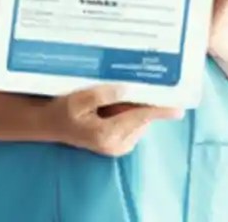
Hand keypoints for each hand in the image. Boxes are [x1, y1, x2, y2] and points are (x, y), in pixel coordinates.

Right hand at [43, 84, 182, 155]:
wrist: (49, 125)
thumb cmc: (61, 112)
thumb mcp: (77, 99)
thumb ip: (102, 94)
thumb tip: (127, 88)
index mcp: (108, 134)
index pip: (140, 118)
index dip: (159, 110)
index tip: (178, 107)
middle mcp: (118, 144)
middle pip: (142, 118)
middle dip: (143, 101)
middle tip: (138, 80)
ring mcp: (119, 146)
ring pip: (138, 120)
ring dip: (134, 105)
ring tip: (118, 90)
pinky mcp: (119, 143)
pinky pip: (132, 123)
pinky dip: (128, 111)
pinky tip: (115, 100)